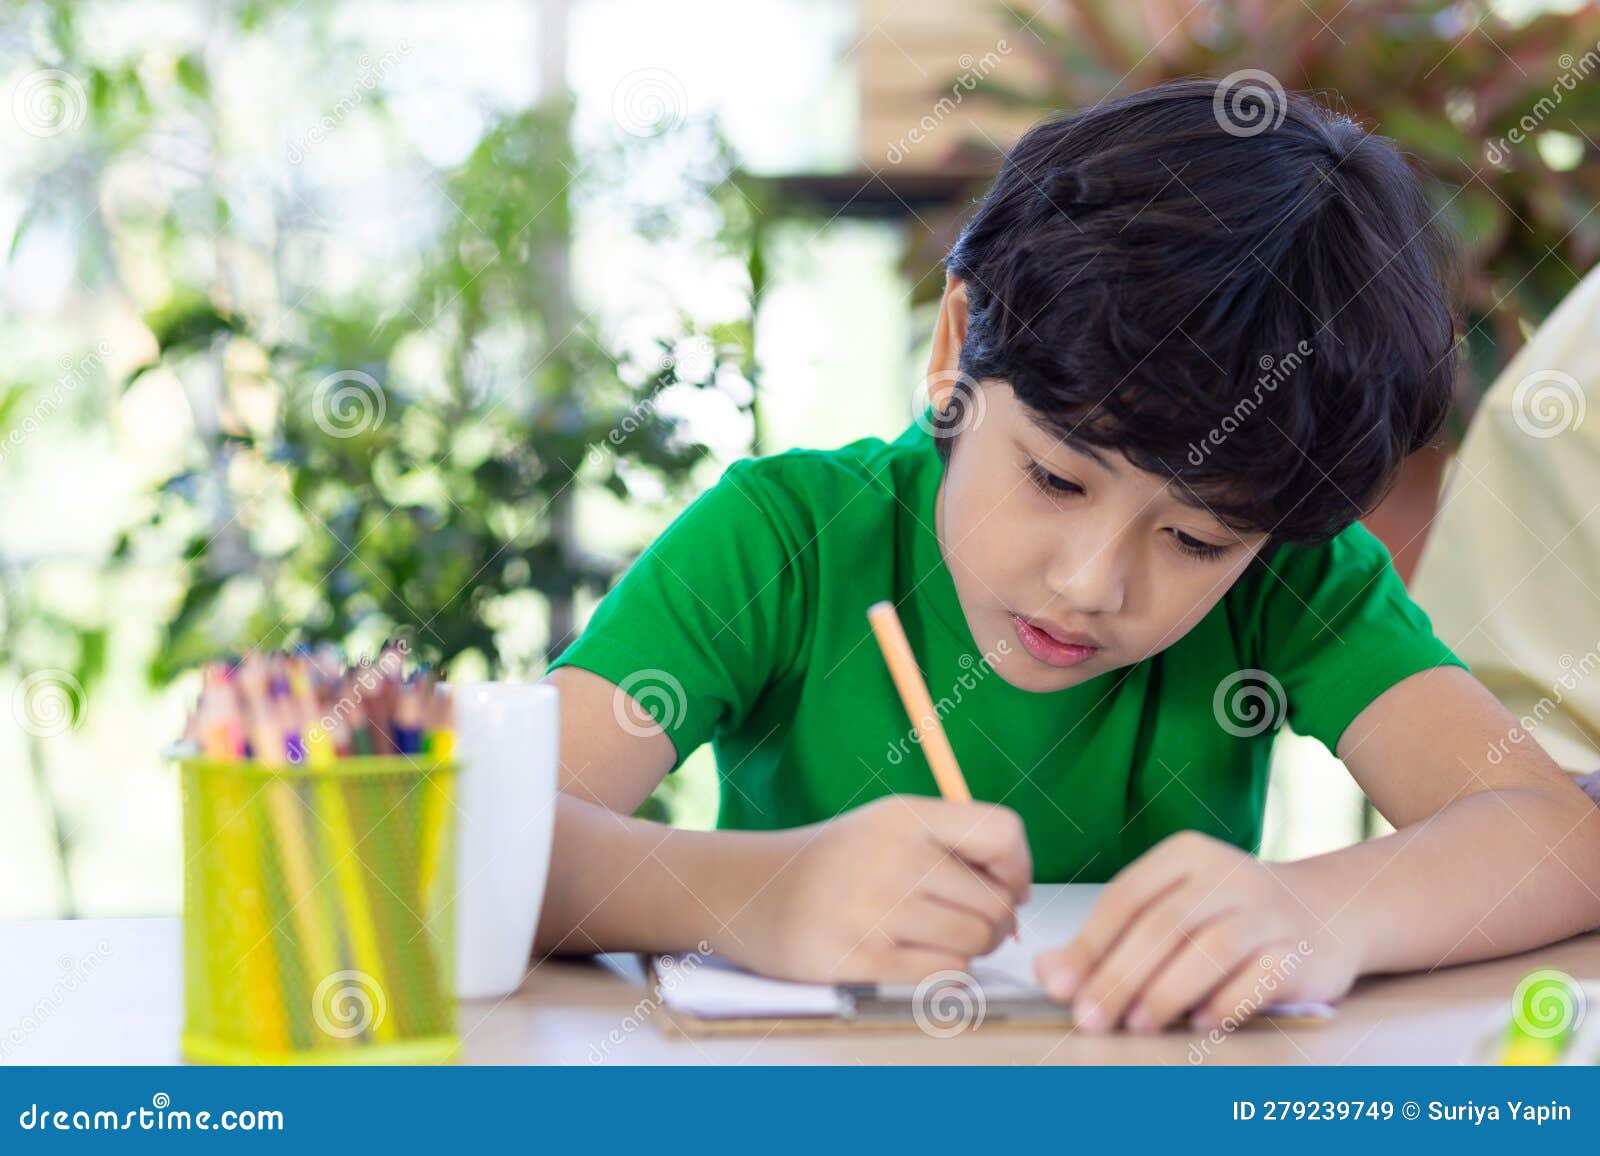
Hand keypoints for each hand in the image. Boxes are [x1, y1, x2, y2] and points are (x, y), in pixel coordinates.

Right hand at [729, 794, 1032, 982]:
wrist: (750, 891)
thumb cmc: (832, 863)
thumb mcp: (887, 826)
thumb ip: (952, 846)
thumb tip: (1019, 896)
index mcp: (905, 816)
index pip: (1002, 833)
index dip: (1019, 867)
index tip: (1007, 884)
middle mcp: (894, 857)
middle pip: (996, 902)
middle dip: (997, 921)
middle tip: (972, 923)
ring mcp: (877, 910)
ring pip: (975, 942)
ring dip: (971, 949)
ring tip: (939, 938)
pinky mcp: (862, 959)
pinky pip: (944, 975)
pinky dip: (943, 973)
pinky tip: (916, 958)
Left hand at [1033, 831, 1362, 1032]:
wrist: (1325, 911)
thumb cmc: (1227, 915)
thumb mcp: (1168, 910)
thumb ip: (1108, 941)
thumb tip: (1047, 974)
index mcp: (1185, 855)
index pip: (1126, 897)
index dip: (1090, 945)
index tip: (1063, 989)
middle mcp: (1227, 873)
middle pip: (1162, 925)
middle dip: (1119, 977)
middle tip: (1092, 1018)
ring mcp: (1268, 910)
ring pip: (1210, 949)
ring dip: (1167, 992)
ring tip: (1138, 1024)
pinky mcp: (1300, 950)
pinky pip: (1259, 978)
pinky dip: (1224, 1003)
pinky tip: (1198, 1024)